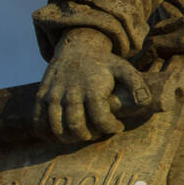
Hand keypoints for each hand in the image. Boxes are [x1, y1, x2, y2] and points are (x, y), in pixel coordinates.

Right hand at [35, 28, 151, 142]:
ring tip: (81, 134)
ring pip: (57, 127)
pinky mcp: (42, 95)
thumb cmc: (103, 62)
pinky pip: (38, 119)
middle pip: (77, 127)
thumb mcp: (124, 68)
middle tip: (98, 133)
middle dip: (90, 136)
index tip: (117, 127)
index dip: (111, 128)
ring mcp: (54, 94)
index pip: (101, 119)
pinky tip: (56, 136)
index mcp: (93, 89)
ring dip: (70, 138)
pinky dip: (45, 132)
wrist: (77, 46)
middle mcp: (71, 93)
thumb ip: (137, 84)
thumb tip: (146, 102)